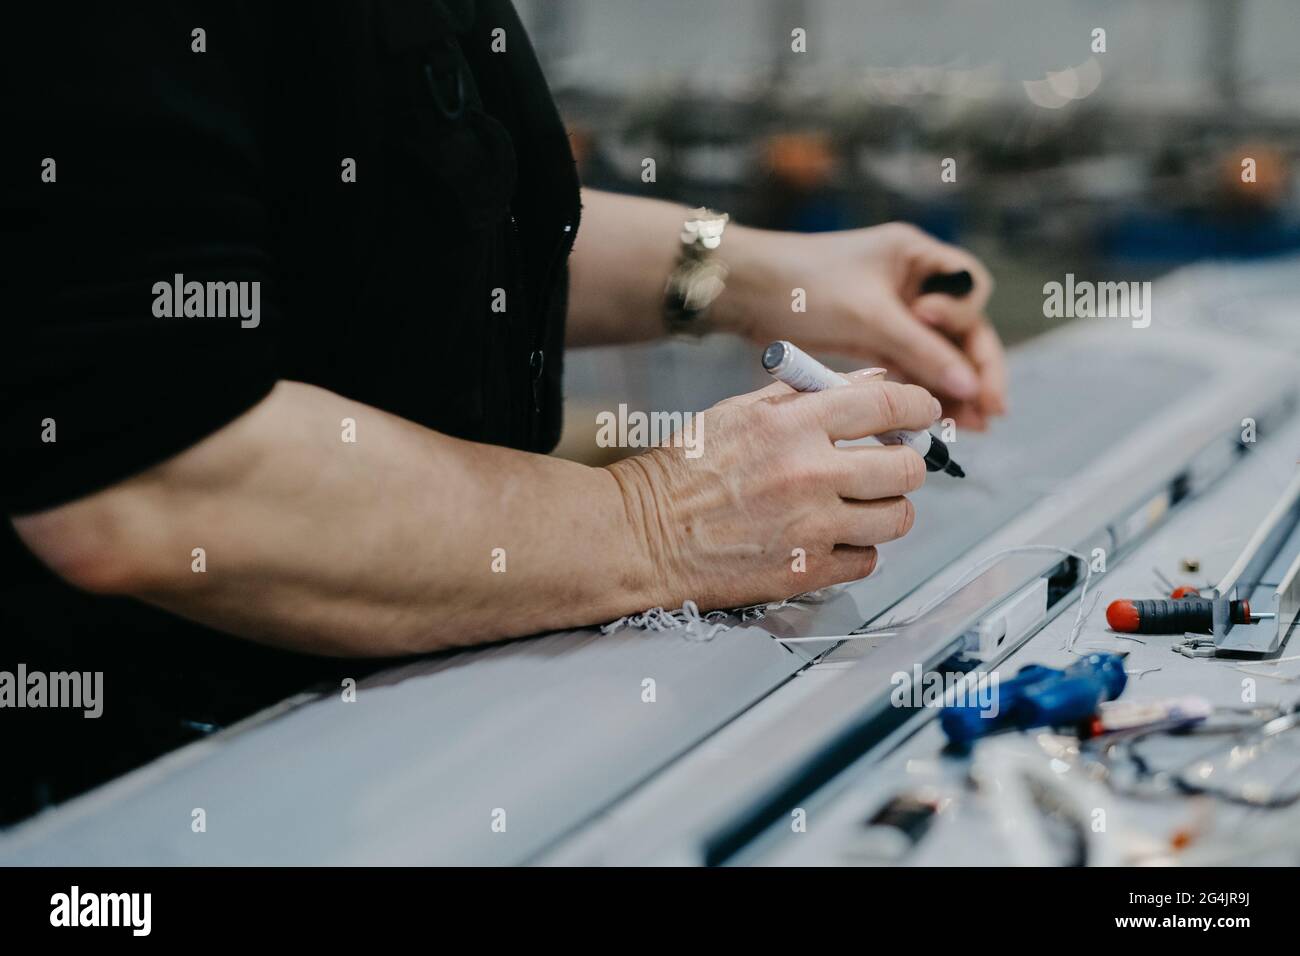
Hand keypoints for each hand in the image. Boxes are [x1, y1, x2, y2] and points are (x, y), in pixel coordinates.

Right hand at [607, 373, 937, 611]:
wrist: (643, 535)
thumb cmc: (683, 471)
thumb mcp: (741, 412)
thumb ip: (808, 395)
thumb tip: (870, 383)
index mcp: (793, 424)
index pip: (889, 406)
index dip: (919, 407)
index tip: (923, 414)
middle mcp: (810, 473)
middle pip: (906, 468)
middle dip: (905, 463)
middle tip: (888, 464)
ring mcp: (812, 526)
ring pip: (895, 518)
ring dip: (886, 509)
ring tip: (860, 503)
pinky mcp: (806, 571)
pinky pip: (867, 560)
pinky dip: (858, 549)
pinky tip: (832, 536)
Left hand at [716, 222, 1005, 429]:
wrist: (745, 292)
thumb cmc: (804, 286)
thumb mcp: (869, 316)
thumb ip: (922, 352)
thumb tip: (971, 388)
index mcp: (915, 256)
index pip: (969, 289)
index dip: (963, 318)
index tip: (930, 329)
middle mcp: (911, 282)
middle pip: (961, 328)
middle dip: (975, 369)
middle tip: (992, 409)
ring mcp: (894, 312)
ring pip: (938, 353)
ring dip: (954, 388)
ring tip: (972, 429)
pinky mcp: (874, 338)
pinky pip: (911, 367)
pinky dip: (924, 391)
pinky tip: (942, 422)